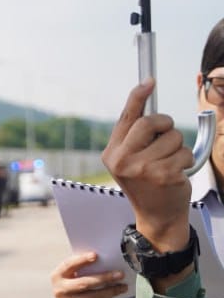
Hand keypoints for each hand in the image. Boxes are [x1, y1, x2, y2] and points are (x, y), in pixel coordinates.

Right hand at [50, 252, 125, 297]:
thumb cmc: (72, 282)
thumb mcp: (71, 273)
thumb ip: (82, 267)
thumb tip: (105, 260)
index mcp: (58, 275)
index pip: (69, 265)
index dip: (81, 260)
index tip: (95, 255)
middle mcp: (61, 289)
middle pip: (84, 284)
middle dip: (104, 278)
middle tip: (120, 274)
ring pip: (93, 297)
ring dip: (110, 291)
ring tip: (123, 286)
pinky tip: (114, 294)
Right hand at [102, 79, 192, 249]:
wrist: (157, 216)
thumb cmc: (147, 182)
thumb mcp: (131, 159)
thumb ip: (134, 135)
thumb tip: (145, 98)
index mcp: (111, 153)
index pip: (126, 118)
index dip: (138, 97)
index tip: (149, 81)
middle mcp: (122, 160)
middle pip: (149, 122)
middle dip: (164, 124)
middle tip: (165, 135)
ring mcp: (141, 169)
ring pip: (172, 138)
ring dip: (178, 147)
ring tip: (169, 163)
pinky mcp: (162, 175)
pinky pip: (184, 152)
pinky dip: (186, 160)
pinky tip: (176, 173)